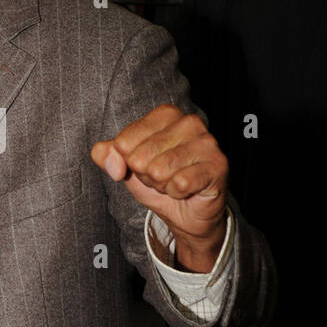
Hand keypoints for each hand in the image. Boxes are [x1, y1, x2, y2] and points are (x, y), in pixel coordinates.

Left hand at [91, 104, 227, 269]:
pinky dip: (177, 193)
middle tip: (162, 177)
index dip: (128, 162)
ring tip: (173, 182)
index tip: (144, 165)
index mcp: (165, 114)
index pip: (124, 141)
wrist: (186, 212)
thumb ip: (107, 156)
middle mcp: (189, 122)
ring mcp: (207, 142)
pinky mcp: (218, 165)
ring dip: (161, 185)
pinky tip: (187, 190)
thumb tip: (112, 161)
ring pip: (159, 170)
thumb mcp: (126, 166)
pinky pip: (180, 183)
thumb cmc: (158, 180)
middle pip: (140, 157)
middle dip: (146, 175)